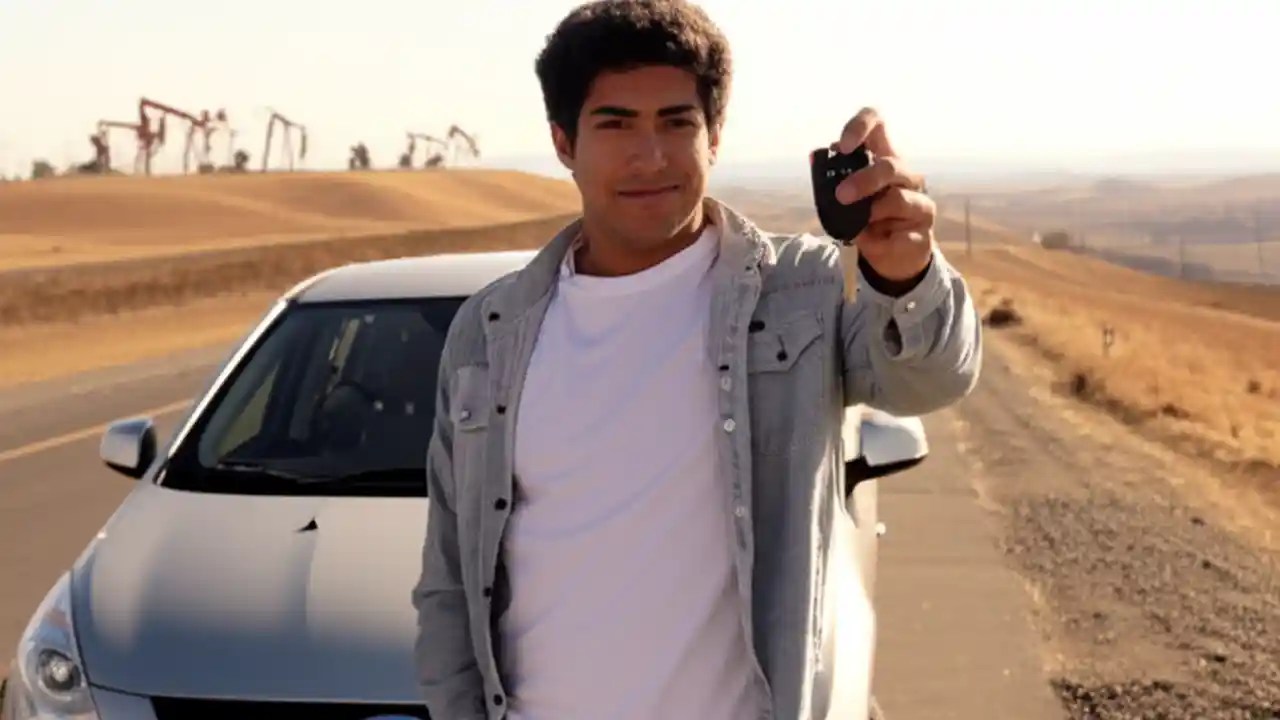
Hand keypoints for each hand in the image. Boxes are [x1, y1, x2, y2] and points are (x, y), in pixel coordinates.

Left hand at [833, 108, 934, 280]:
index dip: (861, 126)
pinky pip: (899, 236)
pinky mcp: (923, 233)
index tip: (843, 146)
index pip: (878, 124)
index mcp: (885, 159)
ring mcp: (920, 204)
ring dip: (870, 213)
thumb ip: (836, 180)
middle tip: (841, 196)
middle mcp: (907, 177)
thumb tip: (818, 159)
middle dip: (863, 180)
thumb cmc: (869, 220)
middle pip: (891, 165)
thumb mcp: (848, 199)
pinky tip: (872, 244)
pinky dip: (877, 241)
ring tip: (857, 227)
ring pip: (899, 198)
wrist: (894, 257)